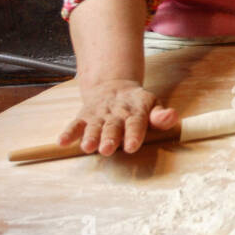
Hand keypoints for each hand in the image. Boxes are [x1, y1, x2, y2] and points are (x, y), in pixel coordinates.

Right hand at [58, 79, 178, 155]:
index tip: (132, 146)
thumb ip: (161, 116)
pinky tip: (62, 142)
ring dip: (90, 137)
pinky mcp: (84, 116)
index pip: (136, 123)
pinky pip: (75, 124)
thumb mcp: (152, 105)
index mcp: (135, 111)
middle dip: (110, 138)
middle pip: (113, 127)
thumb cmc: (137, 104)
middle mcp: (116, 114)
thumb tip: (172, 116)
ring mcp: (98, 115)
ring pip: (94, 127)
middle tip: (107, 149)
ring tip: (87, 148)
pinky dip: (68, 133)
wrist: (112, 85)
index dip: (134, 134)